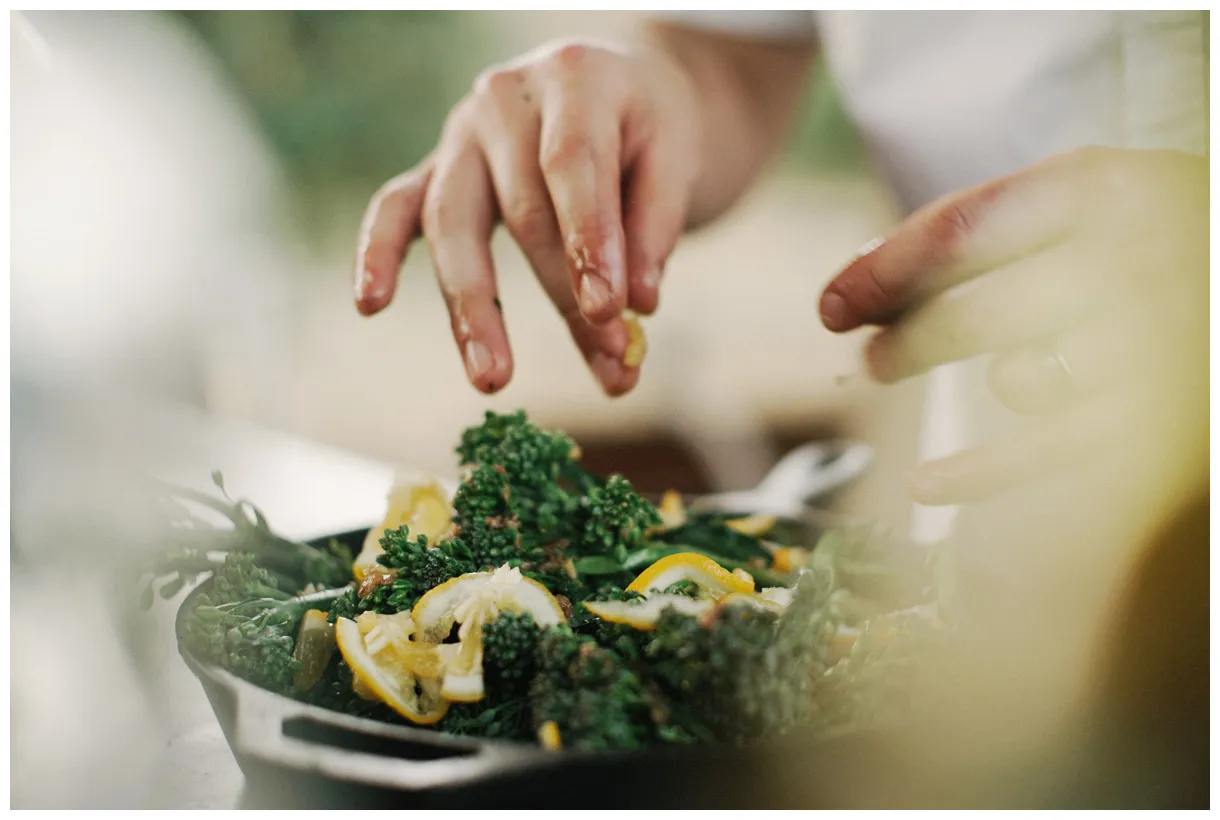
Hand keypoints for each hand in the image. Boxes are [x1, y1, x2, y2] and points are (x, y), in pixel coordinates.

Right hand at [352, 40, 700, 395]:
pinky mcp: (435, 168)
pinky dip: (379, 253)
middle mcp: (505, 100)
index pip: (572, 165)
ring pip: (453, 222)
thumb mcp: (677, 159)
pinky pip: (395, 208)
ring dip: (473, 306)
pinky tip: (369, 304)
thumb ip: (654, 231)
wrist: (619, 86)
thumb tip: (636, 308)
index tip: (612, 311)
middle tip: (609, 363)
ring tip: (492, 378)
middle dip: (564, 295)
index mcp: (574, 78)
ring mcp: (460, 133)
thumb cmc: (648, 128)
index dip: (590, 242)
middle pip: (522, 209)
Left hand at [819, 146, 1206, 504]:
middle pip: (974, 312)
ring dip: (957, 388)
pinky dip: (980, 474)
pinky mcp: (1167, 421)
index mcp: (1110, 188)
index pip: (961, 232)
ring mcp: (1156, 344)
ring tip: (903, 368)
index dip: (882, 272)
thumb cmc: (1161, 236)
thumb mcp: (1096, 197)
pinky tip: (926, 483)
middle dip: (902, 339)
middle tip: (869, 355)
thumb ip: (992, 224)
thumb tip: (862, 276)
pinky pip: (1053, 453)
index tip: (832, 304)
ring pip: (1017, 379)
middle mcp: (1135, 259)